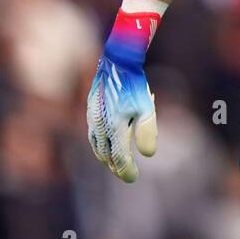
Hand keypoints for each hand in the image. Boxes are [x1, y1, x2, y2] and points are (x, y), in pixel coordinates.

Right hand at [86, 11, 158, 181]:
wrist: (117, 60)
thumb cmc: (134, 84)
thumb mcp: (146, 107)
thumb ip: (146, 131)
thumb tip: (148, 154)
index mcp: (112, 127)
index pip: (118, 157)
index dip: (126, 170)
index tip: (133, 177)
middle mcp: (98, 125)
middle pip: (105, 154)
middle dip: (115, 165)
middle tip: (125, 173)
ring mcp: (92, 116)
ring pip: (96, 144)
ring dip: (105, 156)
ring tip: (114, 163)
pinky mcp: (90, 108)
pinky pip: (93, 132)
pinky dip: (99, 143)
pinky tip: (106, 142)